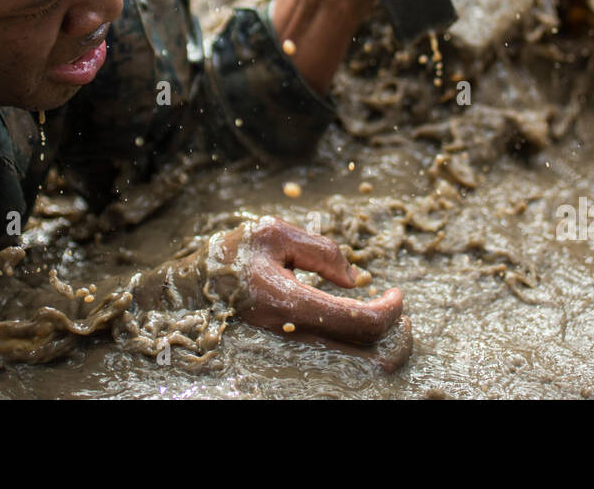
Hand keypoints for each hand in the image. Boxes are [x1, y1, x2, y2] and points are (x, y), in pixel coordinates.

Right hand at [214, 216, 410, 366]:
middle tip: (399, 309)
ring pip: (348, 360)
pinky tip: (359, 318)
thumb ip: (321, 250)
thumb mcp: (276, 233)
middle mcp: (294, 331)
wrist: (194, 284)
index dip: (388, 311)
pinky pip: (332, 352)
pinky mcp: (289, 344)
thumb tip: (355, 280)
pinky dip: (355, 340)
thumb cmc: (234, 253)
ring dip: (375, 341)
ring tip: (387, 316)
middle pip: (360, 352)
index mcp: (292, 302)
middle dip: (391, 334)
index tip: (396, 293)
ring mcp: (290, 343)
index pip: (358, 321)